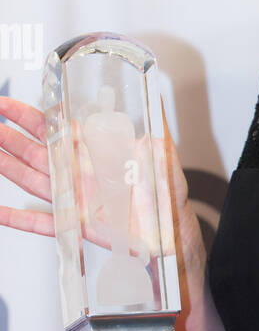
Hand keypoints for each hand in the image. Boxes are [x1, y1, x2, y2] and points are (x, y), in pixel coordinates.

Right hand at [0, 93, 204, 272]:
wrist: (170, 231)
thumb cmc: (165, 193)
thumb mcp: (161, 153)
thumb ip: (154, 126)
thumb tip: (155, 99)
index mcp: (94, 151)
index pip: (55, 128)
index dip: (30, 115)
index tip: (5, 104)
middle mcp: (78, 172)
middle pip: (34, 150)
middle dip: (8, 135)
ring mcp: (73, 197)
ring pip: (31, 179)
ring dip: (7, 165)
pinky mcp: (75, 223)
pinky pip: (41, 222)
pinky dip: (17, 218)